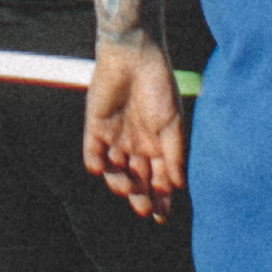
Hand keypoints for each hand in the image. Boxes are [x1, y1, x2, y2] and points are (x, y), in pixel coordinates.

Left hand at [83, 34, 188, 220]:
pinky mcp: (95, 128)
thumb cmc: (159, 86)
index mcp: (156, 146)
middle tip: (143, 208)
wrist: (135, 55)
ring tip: (127, 187)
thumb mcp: (173, 123)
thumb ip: (174, 154)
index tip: (161, 216)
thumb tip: (178, 186)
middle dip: (140, 197)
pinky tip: (102, 169)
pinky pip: (93, 153)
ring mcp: (114, 138)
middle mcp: (135, 146)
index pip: (158, 181)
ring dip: (120, 183)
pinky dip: (96, 163)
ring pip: (115, 171)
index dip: (160, 199)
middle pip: (136, 180)